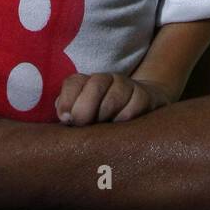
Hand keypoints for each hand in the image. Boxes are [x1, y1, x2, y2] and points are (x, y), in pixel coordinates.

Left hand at [56, 72, 172, 124]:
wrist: (137, 109)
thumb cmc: (100, 118)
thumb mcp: (80, 115)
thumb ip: (68, 113)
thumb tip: (64, 116)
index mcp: (85, 82)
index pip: (74, 83)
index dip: (68, 100)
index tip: (65, 119)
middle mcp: (106, 79)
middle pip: (96, 85)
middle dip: (86, 109)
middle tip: (84, 125)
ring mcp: (127, 86)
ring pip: (114, 97)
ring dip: (105, 115)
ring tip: (101, 130)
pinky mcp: (145, 96)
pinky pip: (133, 107)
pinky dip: (124, 120)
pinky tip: (120, 129)